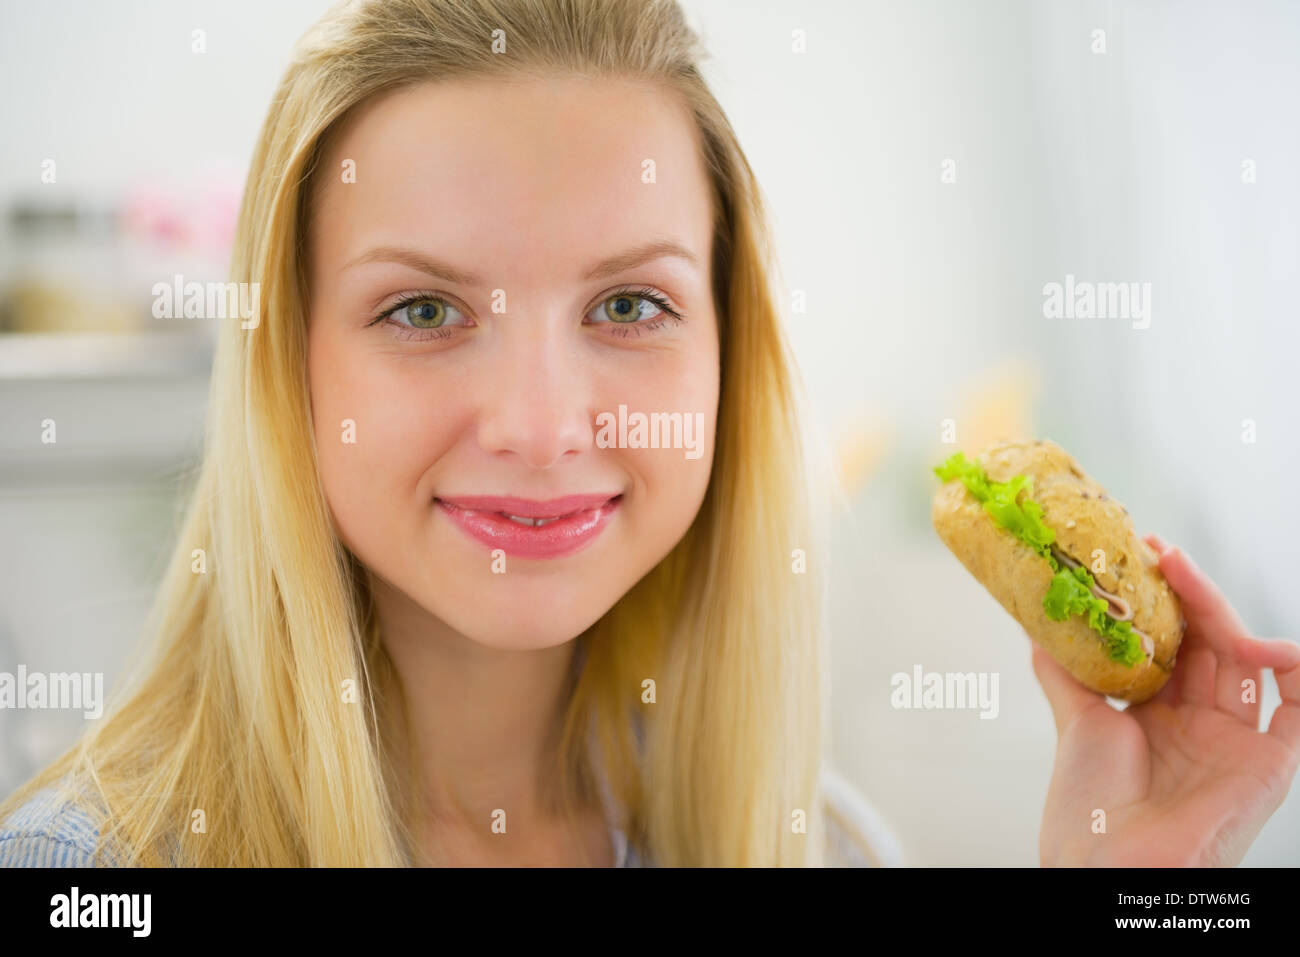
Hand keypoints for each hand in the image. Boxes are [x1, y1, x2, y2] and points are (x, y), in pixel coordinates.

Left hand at [1033, 533, 1299, 865]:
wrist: (1103, 864)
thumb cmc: (1086, 807)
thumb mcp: (1075, 722)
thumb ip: (1063, 671)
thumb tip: (1037, 621)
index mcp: (1160, 715)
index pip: (1175, 643)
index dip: (1164, 600)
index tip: (1142, 555)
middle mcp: (1202, 724)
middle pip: (1210, 643)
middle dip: (1189, 594)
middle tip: (1160, 553)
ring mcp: (1235, 742)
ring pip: (1246, 660)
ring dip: (1223, 614)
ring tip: (1184, 577)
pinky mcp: (1267, 766)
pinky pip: (1296, 710)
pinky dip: (1291, 669)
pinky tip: (1262, 641)